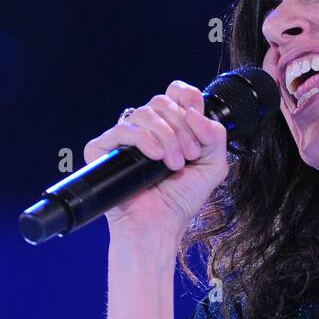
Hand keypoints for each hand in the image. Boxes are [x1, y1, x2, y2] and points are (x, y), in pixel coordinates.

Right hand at [83, 80, 229, 251]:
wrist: (159, 226)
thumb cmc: (180, 200)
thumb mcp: (213, 166)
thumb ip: (215, 135)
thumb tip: (195, 112)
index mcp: (170, 127)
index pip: (175, 92)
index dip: (187, 98)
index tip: (196, 119)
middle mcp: (146, 129)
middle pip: (161, 101)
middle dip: (181, 129)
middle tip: (188, 156)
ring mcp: (124, 139)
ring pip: (144, 113)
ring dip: (167, 138)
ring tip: (173, 165)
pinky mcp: (103, 150)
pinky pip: (122, 129)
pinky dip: (144, 140)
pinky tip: (155, 158)